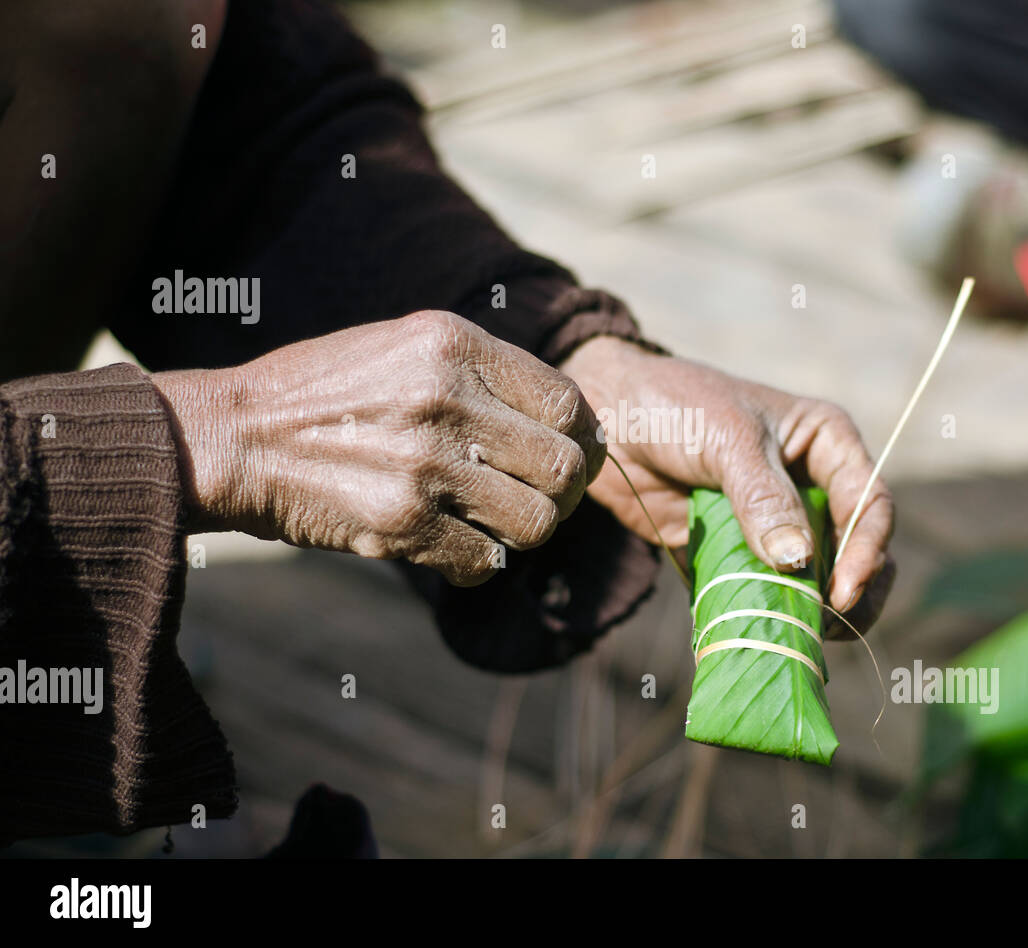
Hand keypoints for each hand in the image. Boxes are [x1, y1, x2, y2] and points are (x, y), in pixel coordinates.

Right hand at [152, 310, 603, 585]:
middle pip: (564, 467)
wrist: (232, 438)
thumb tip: (569, 421)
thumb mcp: (403, 346)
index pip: (568, 402)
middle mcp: (447, 399)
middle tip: (537, 498)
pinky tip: (452, 548)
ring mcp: (426, 464)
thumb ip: (482, 373)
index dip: (581, 439)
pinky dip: (476, 565)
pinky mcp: (401, 523)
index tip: (570, 457)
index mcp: (453, 344)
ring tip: (492, 523)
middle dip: (562, 492)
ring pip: (536, 522)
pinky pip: (483, 562)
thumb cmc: (323, 392)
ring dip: (522, 532)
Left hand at [560, 336, 893, 633]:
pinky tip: (763, 633)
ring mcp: (778, 523)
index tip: (845, 589)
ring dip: (814, 609)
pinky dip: (769, 613)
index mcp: (826, 443)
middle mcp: (812, 484)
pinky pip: (766, 590)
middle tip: (831, 625)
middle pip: (855, 547)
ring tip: (801, 634)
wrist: (608, 418)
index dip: (867, 548)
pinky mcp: (741, 552)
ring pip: (816, 577)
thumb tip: (799, 561)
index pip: (870, 501)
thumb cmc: (675, 405)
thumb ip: (763, 497)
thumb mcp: (726, 440)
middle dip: (851, 589)